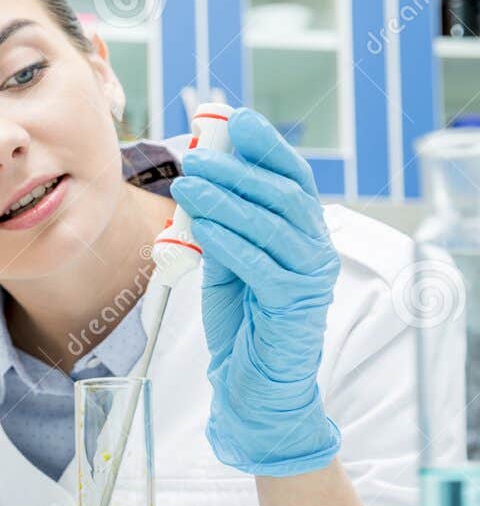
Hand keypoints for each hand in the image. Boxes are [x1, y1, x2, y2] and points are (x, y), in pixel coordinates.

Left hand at [170, 107, 340, 476]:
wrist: (253, 386)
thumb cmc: (241, 323)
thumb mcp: (225, 264)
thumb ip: (219, 228)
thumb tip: (198, 184)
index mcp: (302, 233)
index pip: (289, 178)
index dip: (265, 146)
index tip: (234, 119)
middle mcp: (314, 249)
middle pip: (284, 194)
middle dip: (240, 168)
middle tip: (199, 152)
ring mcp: (310, 276)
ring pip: (273, 225)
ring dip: (229, 200)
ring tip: (191, 183)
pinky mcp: (294, 305)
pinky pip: (262, 265)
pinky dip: (232, 242)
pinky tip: (204, 228)